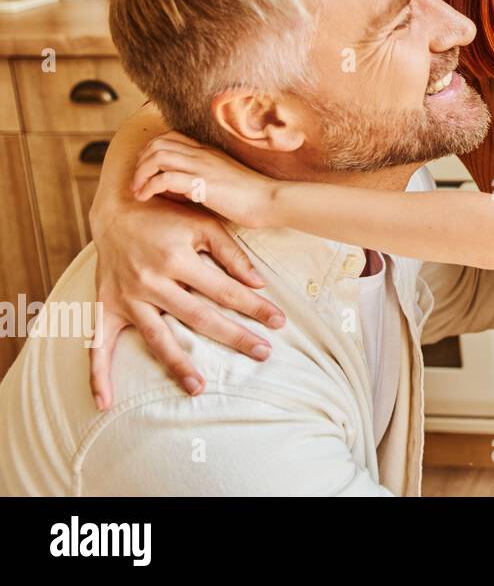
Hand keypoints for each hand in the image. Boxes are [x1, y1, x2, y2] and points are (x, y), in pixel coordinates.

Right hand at [89, 170, 284, 410]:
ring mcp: (125, 297)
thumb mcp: (204, 224)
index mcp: (176, 259)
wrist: (116, 208)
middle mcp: (150, 281)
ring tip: (199, 389)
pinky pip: (98, 344)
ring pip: (156, 337)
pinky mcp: (105, 305)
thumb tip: (260, 283)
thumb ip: (232, 254)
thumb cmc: (168, 215)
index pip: (225, 290)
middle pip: (198, 318)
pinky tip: (105, 403)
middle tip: (263, 354)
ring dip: (177, 365)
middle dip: (233, 337)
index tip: (279, 322)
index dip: (255, 307)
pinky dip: (98, 374)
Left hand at [132, 133, 277, 228]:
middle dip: (141, 161)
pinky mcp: (200, 183)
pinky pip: (164, 178)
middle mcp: (202, 154)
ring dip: (140, 173)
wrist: (271, 200)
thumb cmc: (253, 195)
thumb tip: (184, 187)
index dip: (151, 150)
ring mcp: (201, 166)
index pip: (171, 137)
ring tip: (138, 190)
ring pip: (157, 156)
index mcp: (208, 151)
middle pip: (158, 143)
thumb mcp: (226, 179)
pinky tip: (146, 197)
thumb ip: (205, 177)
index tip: (147, 169)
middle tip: (138, 180)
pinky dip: (148, 187)